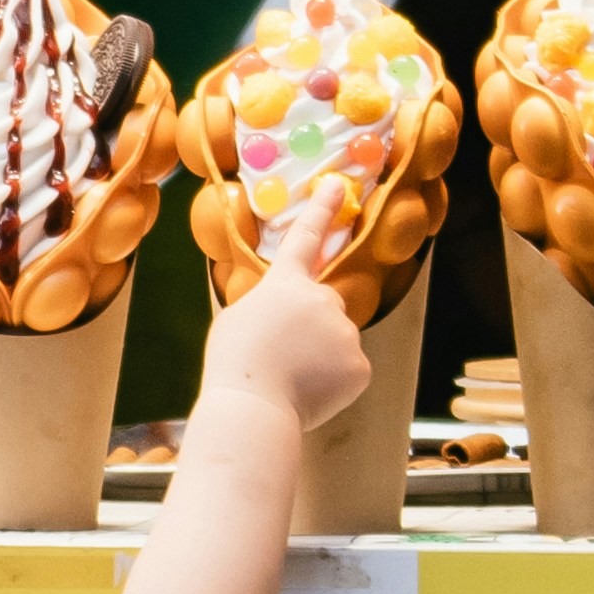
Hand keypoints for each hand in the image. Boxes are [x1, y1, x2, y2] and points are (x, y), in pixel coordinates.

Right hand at [198, 189, 373, 433]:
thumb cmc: (234, 365)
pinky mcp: (359, 365)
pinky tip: (311, 395)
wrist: (253, 407)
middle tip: (283, 359)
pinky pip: (350, 372)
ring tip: (292, 382)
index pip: (306, 238)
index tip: (335, 187)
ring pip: (338, 342)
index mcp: (285, 284)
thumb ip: (268, 307)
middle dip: (312, 329)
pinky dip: (335, 386)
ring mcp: (345, 331)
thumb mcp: (237, 319)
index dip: (321, 210)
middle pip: (325, 308)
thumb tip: (286, 319)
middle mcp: (321, 299)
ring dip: (321, 360)